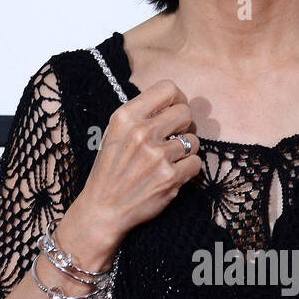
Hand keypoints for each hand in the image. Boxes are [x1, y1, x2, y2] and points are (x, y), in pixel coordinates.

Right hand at [76, 79, 202, 250]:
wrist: (103, 209)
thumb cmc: (111, 171)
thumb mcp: (115, 134)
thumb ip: (141, 116)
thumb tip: (175, 103)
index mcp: (125, 117)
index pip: (167, 88)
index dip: (178, 99)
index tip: (175, 111)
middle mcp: (141, 133)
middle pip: (185, 112)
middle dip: (185, 125)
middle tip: (175, 137)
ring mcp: (157, 156)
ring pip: (194, 140)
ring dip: (186, 150)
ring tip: (169, 160)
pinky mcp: (170, 177)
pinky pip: (196, 163)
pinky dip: (189, 169)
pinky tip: (173, 174)